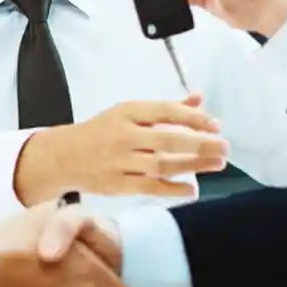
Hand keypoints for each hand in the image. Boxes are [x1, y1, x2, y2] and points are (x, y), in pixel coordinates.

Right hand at [14, 94, 229, 203]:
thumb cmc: (102, 132)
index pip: (165, 112)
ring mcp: (118, 162)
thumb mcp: (129, 113)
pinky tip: (192, 189)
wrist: (62, 156)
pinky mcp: (116, 185)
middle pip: (167, 140)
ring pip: (162, 164)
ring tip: (218, 164)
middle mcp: (122, 136)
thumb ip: (166, 108)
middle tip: (225, 147)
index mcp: (126, 112)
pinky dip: (172, 188)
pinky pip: (149, 187)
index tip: (215, 125)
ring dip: (193, 166)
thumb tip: (199, 98)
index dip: (193, 118)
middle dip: (200, 143)